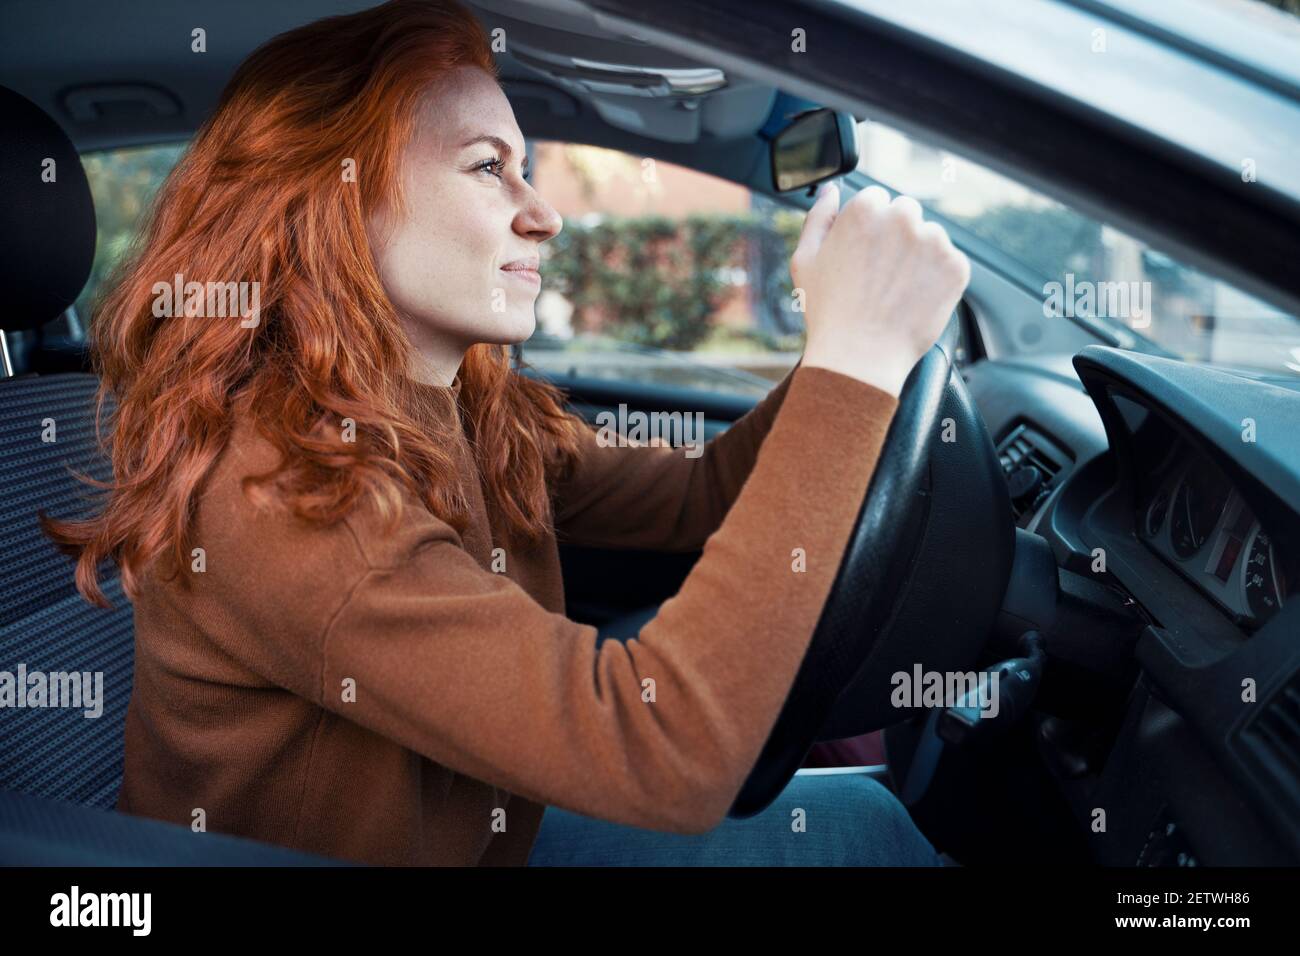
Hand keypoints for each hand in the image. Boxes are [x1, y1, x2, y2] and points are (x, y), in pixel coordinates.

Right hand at [791, 182, 969, 396]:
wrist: (860, 357)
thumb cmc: (828, 312)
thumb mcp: (805, 261)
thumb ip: (818, 218)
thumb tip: (831, 191)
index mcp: (865, 209)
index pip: (877, 200)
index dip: (868, 230)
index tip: (864, 256)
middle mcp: (902, 218)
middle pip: (906, 212)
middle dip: (896, 235)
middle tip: (881, 275)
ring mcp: (933, 241)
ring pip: (929, 237)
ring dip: (918, 256)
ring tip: (896, 291)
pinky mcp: (956, 267)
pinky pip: (949, 263)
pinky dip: (936, 279)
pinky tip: (913, 299)